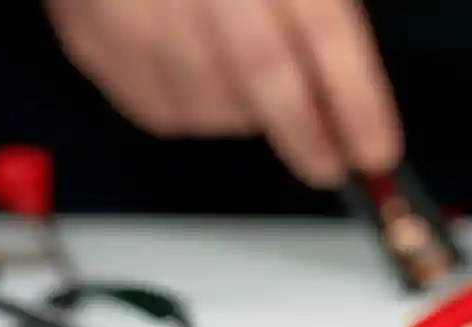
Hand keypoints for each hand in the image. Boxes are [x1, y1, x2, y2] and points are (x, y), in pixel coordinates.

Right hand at [45, 0, 401, 186]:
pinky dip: (194, 111)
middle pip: (267, 78)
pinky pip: (159, 109)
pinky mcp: (95, 38)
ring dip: (246, 117)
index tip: (377, 152)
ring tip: (257, 100)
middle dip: (306, 136)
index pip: (327, 35)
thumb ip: (315, 8)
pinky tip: (204, 85)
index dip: (358, 105)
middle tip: (326, 165)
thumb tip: (347, 96)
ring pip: (211, 104)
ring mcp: (140, 11)